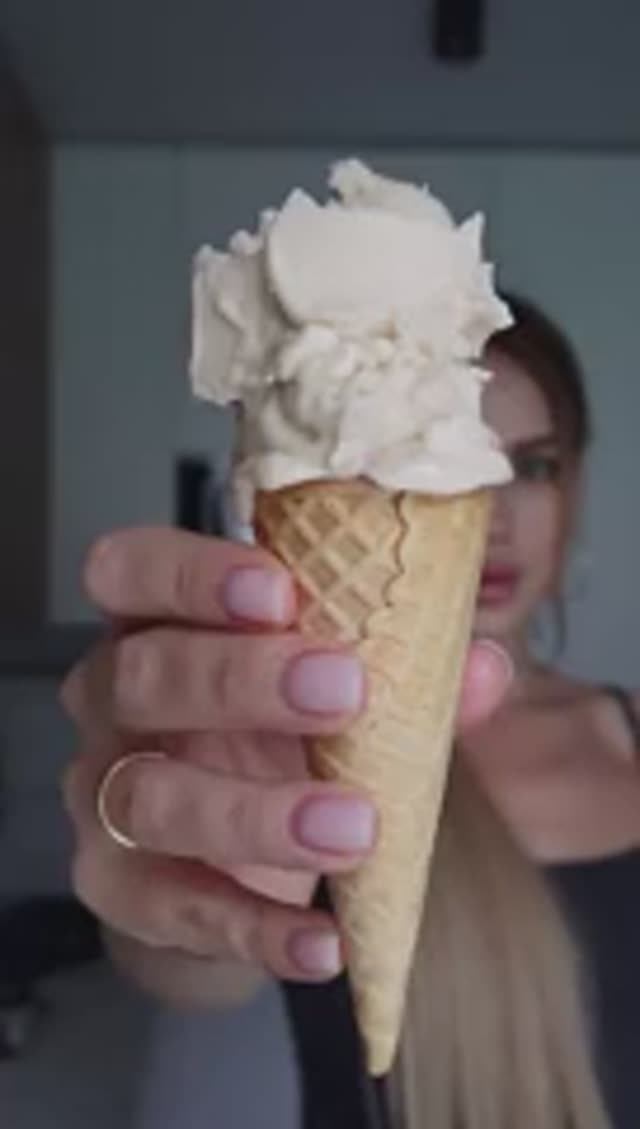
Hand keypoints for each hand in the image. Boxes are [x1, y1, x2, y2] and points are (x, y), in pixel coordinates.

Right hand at [62, 527, 510, 986]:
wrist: (230, 856)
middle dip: (239, 679)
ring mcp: (101, 793)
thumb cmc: (280, 737)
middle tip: (343, 693)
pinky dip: (252, 928)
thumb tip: (483, 668)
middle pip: (140, 674)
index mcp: (159, 622)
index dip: (192, 573)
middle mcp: (113, 699)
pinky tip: (324, 939)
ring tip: (352, 829)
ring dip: (252, 812)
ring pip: (147, 795)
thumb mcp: (337, 692)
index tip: (280, 591)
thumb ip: (405, 674)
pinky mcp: (116, 885)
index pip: (134, 570)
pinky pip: (169, 908)